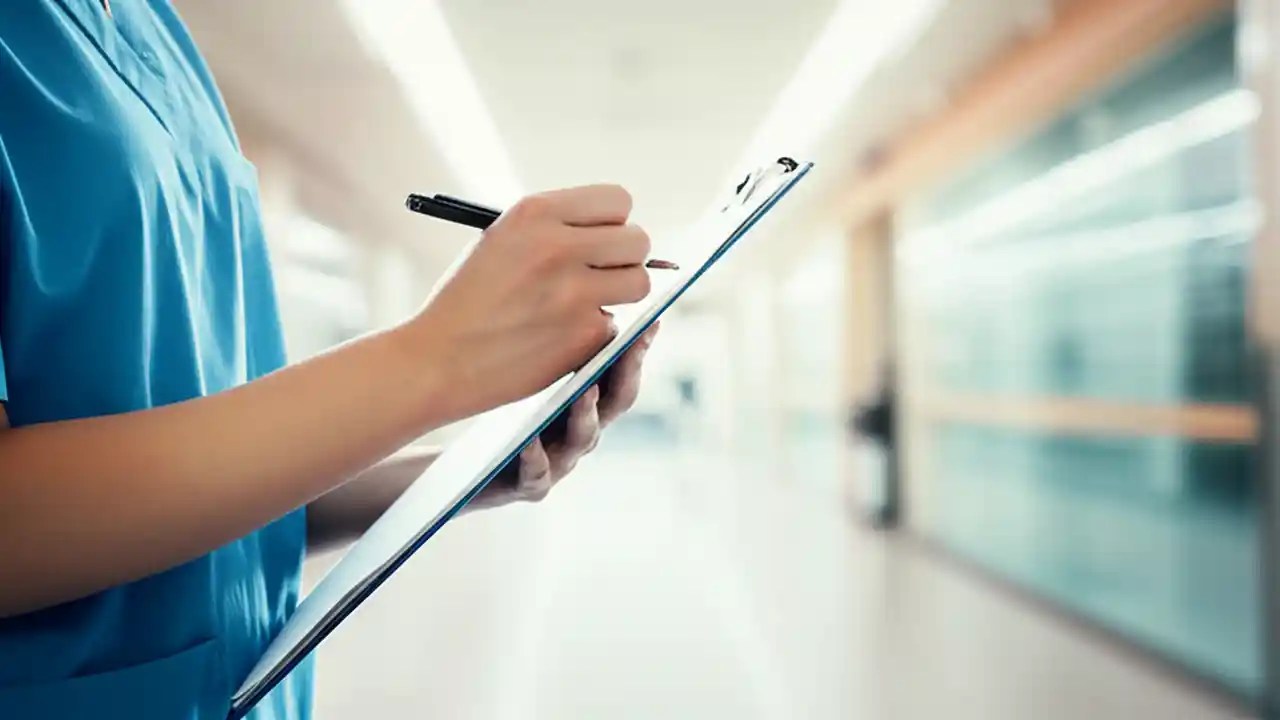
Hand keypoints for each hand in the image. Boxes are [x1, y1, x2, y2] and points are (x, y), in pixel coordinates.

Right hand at [404, 185, 652, 420]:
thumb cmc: (469, 299)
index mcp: (534, 212)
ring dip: (618, 295)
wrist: (437, 359)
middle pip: (638, 241)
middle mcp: (558, 246)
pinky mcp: (583, 335)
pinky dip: (592, 333)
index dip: (612, 222)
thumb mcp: (502, 239)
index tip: (600, 238)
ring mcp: (574, 293)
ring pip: (638, 283)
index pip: (617, 200)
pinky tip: (557, 337)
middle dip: (625, 258)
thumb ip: (557, 228)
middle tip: (604, 273)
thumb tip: (616, 229)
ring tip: (581, 304)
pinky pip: (614, 325)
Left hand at [468, 323, 658, 509]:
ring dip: (587, 414)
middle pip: (615, 403)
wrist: (458, 467)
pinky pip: (537, 475)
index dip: (637, 349)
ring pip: (583, 438)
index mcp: (585, 400)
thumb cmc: (494, 406)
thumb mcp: (522, 369)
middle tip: (630, 347)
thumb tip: (573, 290)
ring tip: (584, 390)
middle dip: (625, 374)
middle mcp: (580, 430)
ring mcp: (559, 460)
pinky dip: (537, 458)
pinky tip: (528, 441)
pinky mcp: (528, 485)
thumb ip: (551, 341)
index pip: (621, 372)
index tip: (649, 322)